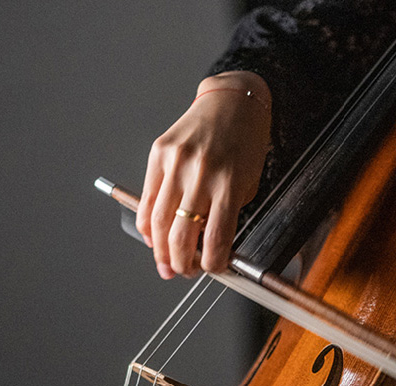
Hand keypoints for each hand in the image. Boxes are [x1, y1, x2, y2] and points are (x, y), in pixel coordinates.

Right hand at [136, 71, 271, 276]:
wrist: (233, 102)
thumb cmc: (245, 143)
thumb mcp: (249, 182)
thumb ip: (228, 214)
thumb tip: (207, 247)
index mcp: (230, 185)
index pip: (216, 239)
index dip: (213, 264)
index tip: (212, 270)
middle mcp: (202, 175)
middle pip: (181, 235)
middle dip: (181, 263)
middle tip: (183, 273)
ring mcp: (177, 163)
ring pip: (158, 221)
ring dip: (159, 250)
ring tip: (165, 263)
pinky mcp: (159, 152)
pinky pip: (147, 198)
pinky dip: (147, 224)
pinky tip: (152, 237)